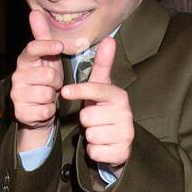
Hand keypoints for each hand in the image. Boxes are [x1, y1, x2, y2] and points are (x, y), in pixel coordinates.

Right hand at [10, 9, 63, 129]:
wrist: (38, 110)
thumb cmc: (45, 80)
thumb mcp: (47, 58)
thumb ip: (42, 36)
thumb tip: (35, 12)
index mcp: (24, 61)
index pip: (32, 48)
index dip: (46, 46)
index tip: (60, 46)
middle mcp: (18, 76)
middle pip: (48, 75)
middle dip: (56, 82)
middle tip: (52, 84)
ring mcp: (17, 95)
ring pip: (47, 94)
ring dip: (53, 97)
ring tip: (48, 96)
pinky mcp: (21, 112)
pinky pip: (45, 111)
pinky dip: (49, 111)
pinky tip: (44, 108)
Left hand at [59, 35, 133, 169]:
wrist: (119, 142)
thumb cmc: (104, 111)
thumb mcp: (101, 88)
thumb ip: (103, 65)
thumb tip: (109, 39)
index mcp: (119, 96)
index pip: (97, 89)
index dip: (80, 90)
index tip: (65, 91)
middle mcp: (126, 114)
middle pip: (87, 115)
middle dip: (85, 119)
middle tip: (94, 119)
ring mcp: (126, 134)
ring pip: (90, 134)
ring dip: (89, 136)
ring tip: (98, 132)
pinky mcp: (122, 153)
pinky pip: (95, 151)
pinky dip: (94, 150)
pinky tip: (101, 145)